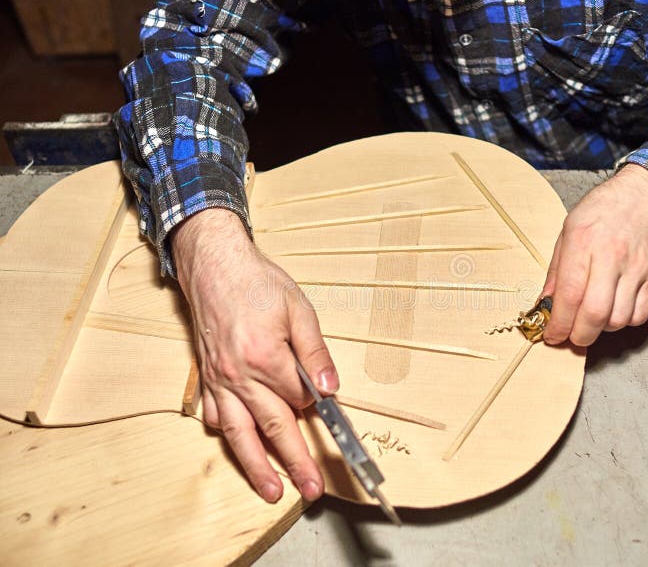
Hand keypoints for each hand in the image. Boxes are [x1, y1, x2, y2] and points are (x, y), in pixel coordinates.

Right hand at [172, 208, 338, 502]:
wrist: (214, 266)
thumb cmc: (257, 284)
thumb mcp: (298, 309)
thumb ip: (315, 352)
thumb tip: (330, 389)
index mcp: (266, 358)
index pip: (299, 399)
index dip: (317, 407)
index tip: (331, 422)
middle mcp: (239, 376)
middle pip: (272, 428)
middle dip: (295, 463)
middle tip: (310, 490)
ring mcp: (219, 380)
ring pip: (239, 433)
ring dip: (256, 466)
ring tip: (271, 492)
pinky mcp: (206, 377)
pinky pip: (215, 415)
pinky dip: (228, 435)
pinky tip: (239, 446)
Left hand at [541, 164, 647, 345]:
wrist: (643, 197)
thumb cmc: (601, 213)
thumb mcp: (567, 233)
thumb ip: (555, 272)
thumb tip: (545, 305)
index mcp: (583, 243)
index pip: (569, 295)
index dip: (558, 323)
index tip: (552, 335)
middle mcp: (611, 257)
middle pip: (595, 314)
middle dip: (579, 335)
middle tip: (571, 336)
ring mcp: (637, 269)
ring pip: (618, 319)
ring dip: (601, 329)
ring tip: (592, 319)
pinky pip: (639, 315)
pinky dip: (623, 322)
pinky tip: (613, 310)